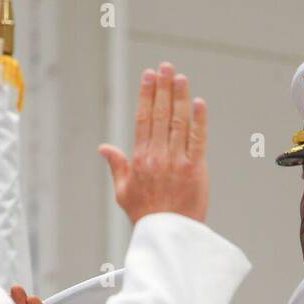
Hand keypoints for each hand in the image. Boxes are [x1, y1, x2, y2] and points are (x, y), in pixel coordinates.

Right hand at [98, 61, 208, 224]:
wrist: (168, 236)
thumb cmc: (146, 216)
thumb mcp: (123, 192)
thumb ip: (117, 166)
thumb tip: (104, 147)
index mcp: (140, 159)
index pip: (143, 119)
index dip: (147, 95)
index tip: (149, 76)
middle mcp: (158, 156)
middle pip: (161, 115)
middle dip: (164, 88)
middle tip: (166, 67)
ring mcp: (178, 162)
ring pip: (179, 122)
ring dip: (181, 97)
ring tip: (181, 77)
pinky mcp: (197, 170)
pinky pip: (198, 139)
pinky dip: (199, 120)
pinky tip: (199, 103)